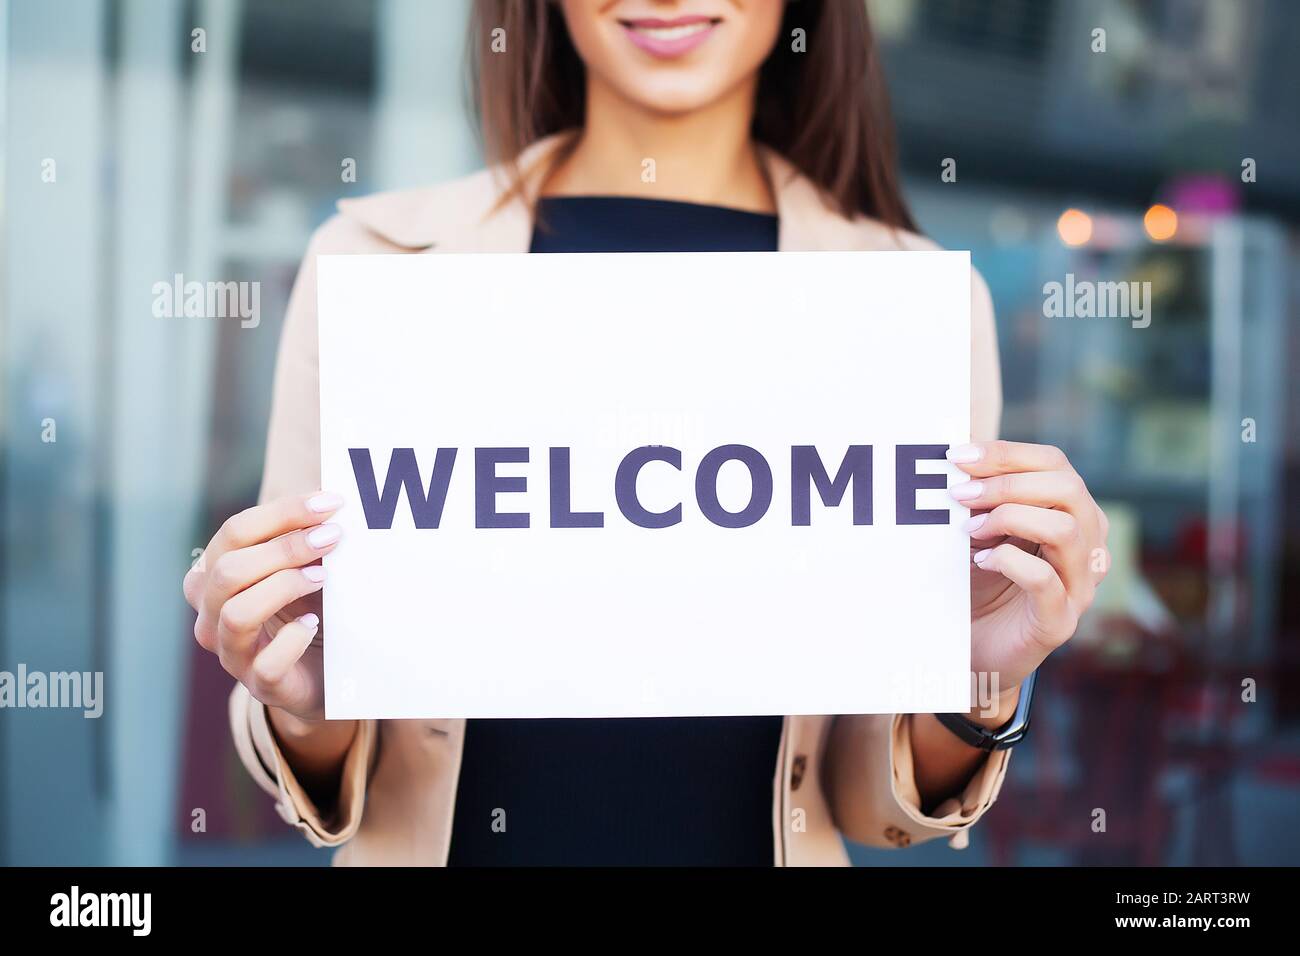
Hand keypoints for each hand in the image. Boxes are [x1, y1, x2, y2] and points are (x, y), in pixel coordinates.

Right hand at [183, 492, 343, 719]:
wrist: (322, 674)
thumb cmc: (308, 607)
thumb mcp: (304, 567)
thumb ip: (307, 536)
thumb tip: (335, 498)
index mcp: (215, 576)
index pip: (234, 533)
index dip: (283, 513)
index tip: (331, 503)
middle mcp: (212, 614)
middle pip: (227, 570)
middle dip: (284, 547)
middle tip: (332, 537)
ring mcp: (233, 653)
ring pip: (235, 613)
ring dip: (283, 587)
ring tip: (323, 578)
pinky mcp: (261, 684)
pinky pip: (265, 664)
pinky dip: (292, 639)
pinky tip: (315, 623)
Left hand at [947, 440, 1108, 704]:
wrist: (977, 653)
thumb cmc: (980, 585)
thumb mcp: (979, 532)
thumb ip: (978, 498)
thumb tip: (955, 457)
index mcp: (1070, 514)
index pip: (1055, 464)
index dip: (1007, 453)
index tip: (958, 455)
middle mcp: (1086, 546)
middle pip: (1068, 489)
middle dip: (1008, 482)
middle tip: (959, 493)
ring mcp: (1079, 586)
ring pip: (1066, 529)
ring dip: (1010, 517)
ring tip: (970, 528)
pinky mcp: (1060, 621)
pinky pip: (1047, 581)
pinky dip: (1011, 561)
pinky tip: (982, 561)